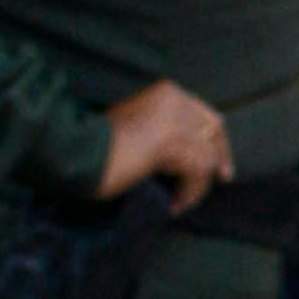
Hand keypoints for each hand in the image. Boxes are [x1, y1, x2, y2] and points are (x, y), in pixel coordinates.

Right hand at [96, 78, 230, 211]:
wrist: (76, 152)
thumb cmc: (97, 146)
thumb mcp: (138, 127)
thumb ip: (164, 131)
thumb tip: (189, 155)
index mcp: (166, 94)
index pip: (206, 115)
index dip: (216, 140)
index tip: (220, 163)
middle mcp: (175, 102)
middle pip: (215, 130)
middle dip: (219, 157)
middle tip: (223, 178)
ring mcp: (174, 122)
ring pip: (207, 157)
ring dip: (197, 185)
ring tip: (179, 200)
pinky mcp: (172, 144)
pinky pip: (197, 173)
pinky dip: (190, 193)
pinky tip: (174, 204)